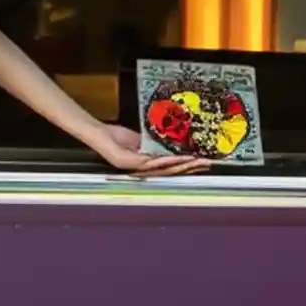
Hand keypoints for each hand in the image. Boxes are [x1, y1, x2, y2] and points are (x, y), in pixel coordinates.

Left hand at [96, 125, 210, 176]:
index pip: (170, 167)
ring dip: (181, 165)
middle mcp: (142, 170)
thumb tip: (167, 143)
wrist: (98, 134)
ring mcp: (135, 168)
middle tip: (207, 164)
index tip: (203, 162)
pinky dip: (164, 161)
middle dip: (190, 168)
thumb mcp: (139, 140)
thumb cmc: (115, 137)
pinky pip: (150, 163)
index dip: (187, 166)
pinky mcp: (128, 163)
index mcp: (146, 164)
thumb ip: (152, 144)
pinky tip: (176, 158)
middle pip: (171, 171)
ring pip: (163, 169)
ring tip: (196, 162)